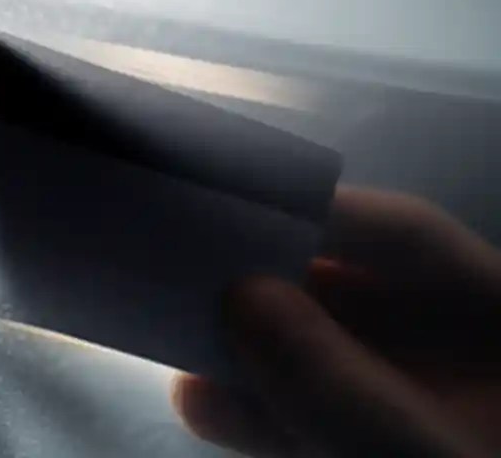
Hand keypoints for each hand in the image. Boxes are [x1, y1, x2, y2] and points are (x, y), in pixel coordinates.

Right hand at [173, 187, 500, 457]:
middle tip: (173, 265)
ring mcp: (401, 403)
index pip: (404, 237)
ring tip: (167, 333)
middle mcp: (446, 351)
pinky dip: (245, 408)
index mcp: (494, 321)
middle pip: (342, 288)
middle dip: (256, 279)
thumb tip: (239, 295)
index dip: (315, 212)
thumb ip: (341, 384)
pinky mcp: (356, 447)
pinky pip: (295, 414)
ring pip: (307, 352)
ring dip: (236, 347)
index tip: (224, 202)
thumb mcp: (428, 453)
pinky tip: (198, 399)